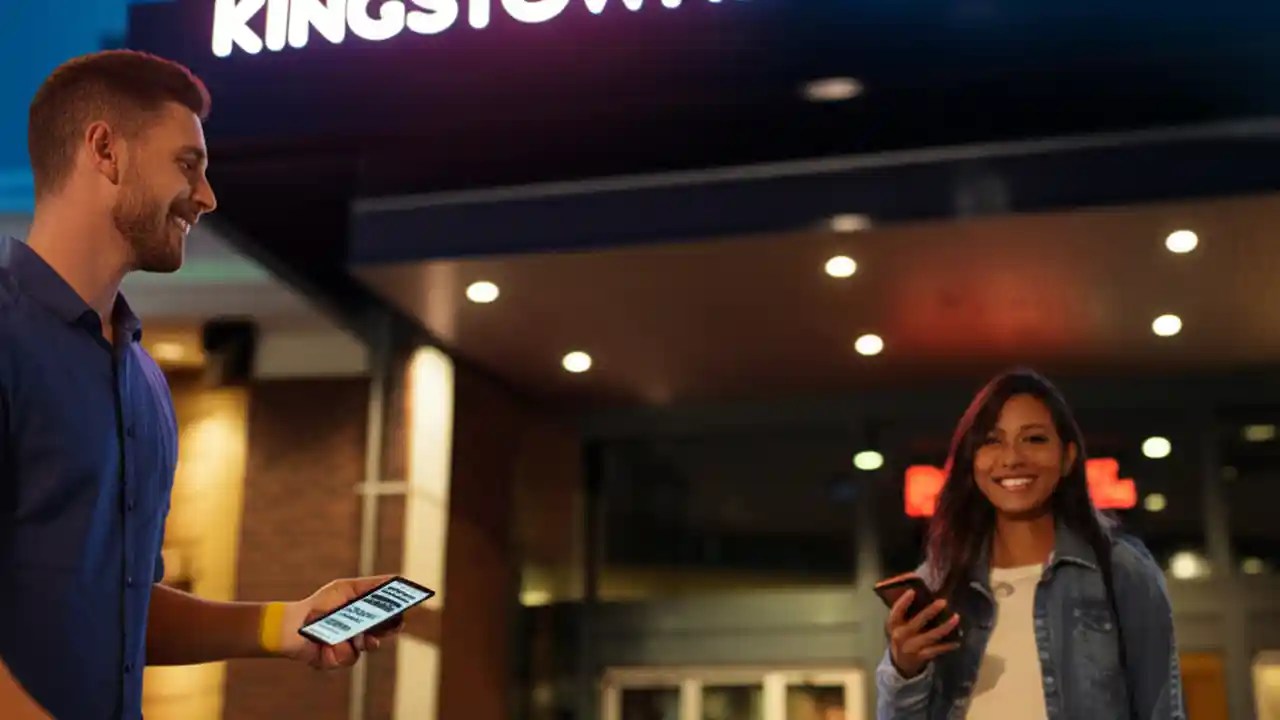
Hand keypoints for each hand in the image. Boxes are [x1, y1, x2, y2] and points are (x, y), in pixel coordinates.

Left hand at [277, 575, 405, 669]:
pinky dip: (339, 648)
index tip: (404, 610)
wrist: (294, 625)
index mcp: (365, 614)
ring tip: (352, 633)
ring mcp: (352, 647)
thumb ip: (370, 585)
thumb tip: (394, 579)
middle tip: (392, 624)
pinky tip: (328, 643)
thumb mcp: (346, 588)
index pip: (389, 615)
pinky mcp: (340, 660)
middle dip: (388, 628)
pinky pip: (349, 657)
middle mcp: (362, 632)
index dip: (398, 614)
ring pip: (368, 646)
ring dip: (360, 638)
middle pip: (385, 633)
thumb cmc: (320, 604)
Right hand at [886, 590, 961, 677]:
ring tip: (956, 618)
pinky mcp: (921, 656)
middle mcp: (901, 636)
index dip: (903, 601)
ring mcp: (911, 647)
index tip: (912, 591)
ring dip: (945, 627)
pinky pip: (937, 650)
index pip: (896, 612)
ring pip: (931, 636)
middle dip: (930, 611)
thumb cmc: (902, 637)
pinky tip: (957, 642)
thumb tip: (926, 595)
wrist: (900, 663)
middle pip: (916, 622)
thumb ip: (907, 613)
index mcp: (893, 625)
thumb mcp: (899, 625)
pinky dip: (947, 646)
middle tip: (943, 602)